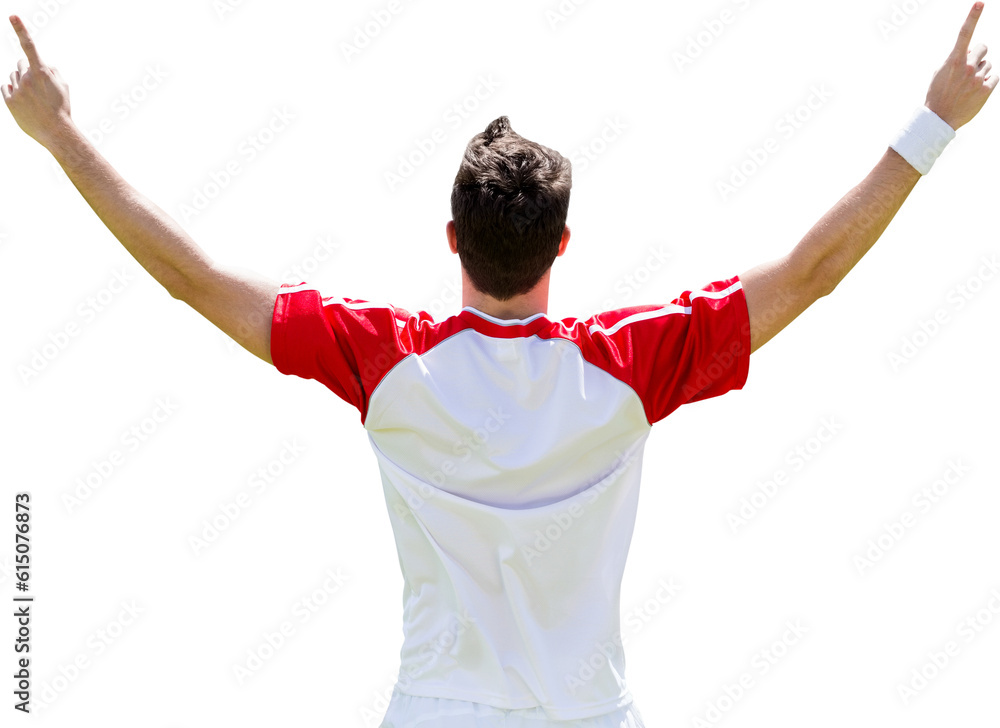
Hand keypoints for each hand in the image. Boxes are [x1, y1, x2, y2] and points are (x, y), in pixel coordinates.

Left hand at [1, 15, 72, 148]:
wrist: (56, 132)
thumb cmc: (62, 109)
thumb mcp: (64, 87)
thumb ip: (51, 71)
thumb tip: (41, 64)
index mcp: (41, 73)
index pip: (29, 47)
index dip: (20, 29)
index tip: (12, 16)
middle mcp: (26, 79)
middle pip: (20, 64)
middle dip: (27, 71)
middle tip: (37, 86)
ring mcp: (17, 90)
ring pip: (13, 76)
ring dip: (21, 83)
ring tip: (33, 99)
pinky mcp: (9, 101)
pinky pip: (5, 88)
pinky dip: (12, 91)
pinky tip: (24, 102)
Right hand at [925, 2, 997, 129]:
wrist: (939, 119)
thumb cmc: (938, 93)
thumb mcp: (940, 72)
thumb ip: (956, 58)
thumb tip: (973, 49)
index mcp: (954, 61)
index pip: (965, 34)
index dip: (972, 17)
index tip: (980, 3)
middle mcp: (968, 67)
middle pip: (982, 49)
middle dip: (977, 54)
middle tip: (967, 68)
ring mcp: (978, 79)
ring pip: (988, 64)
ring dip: (980, 71)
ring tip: (967, 85)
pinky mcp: (986, 89)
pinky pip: (994, 77)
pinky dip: (987, 81)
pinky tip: (975, 91)